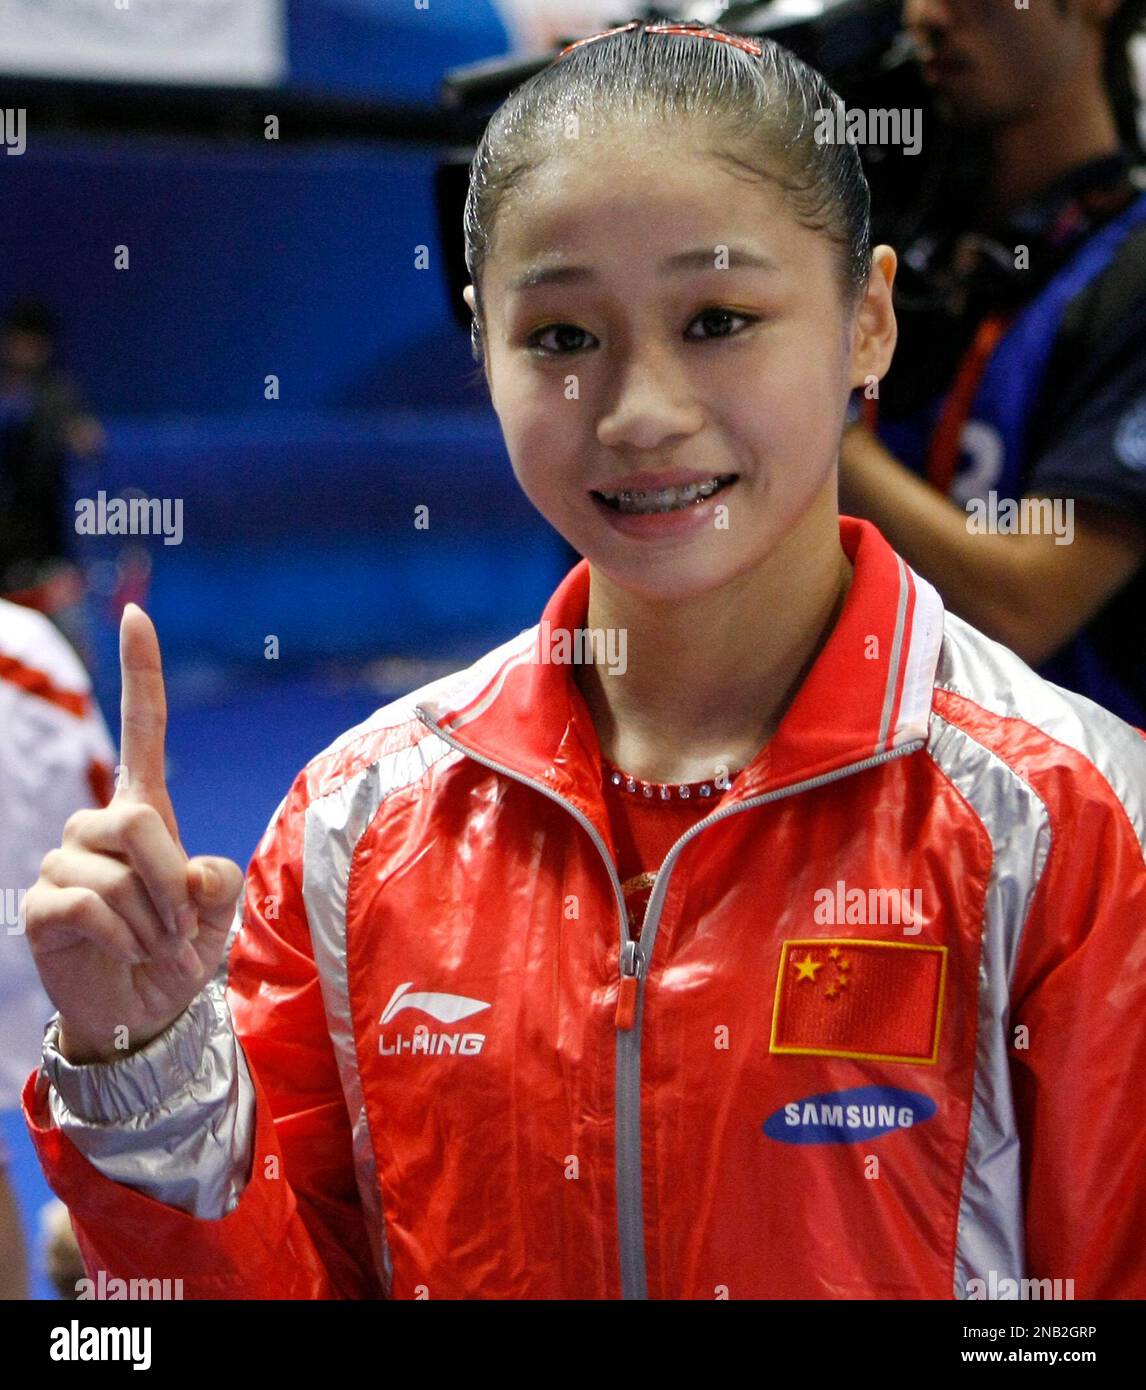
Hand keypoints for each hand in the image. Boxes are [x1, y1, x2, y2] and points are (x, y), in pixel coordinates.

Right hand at [24, 604, 243, 1063]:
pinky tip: (125, 955)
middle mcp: (97, 827)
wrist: (146, 1014)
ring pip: (116, 871)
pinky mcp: (41, 905)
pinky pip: (88, 907)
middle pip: (137, 818)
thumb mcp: (215, 912)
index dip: (140, 673)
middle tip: (185, 931)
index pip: (142, 730)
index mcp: (145, 810)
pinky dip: (124, 939)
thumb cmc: (181, 950)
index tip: (137, 613)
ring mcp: (62, 863)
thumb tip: (189, 877)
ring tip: (159, 950)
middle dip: (173, 880)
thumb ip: (214, 882)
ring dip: (154, 922)